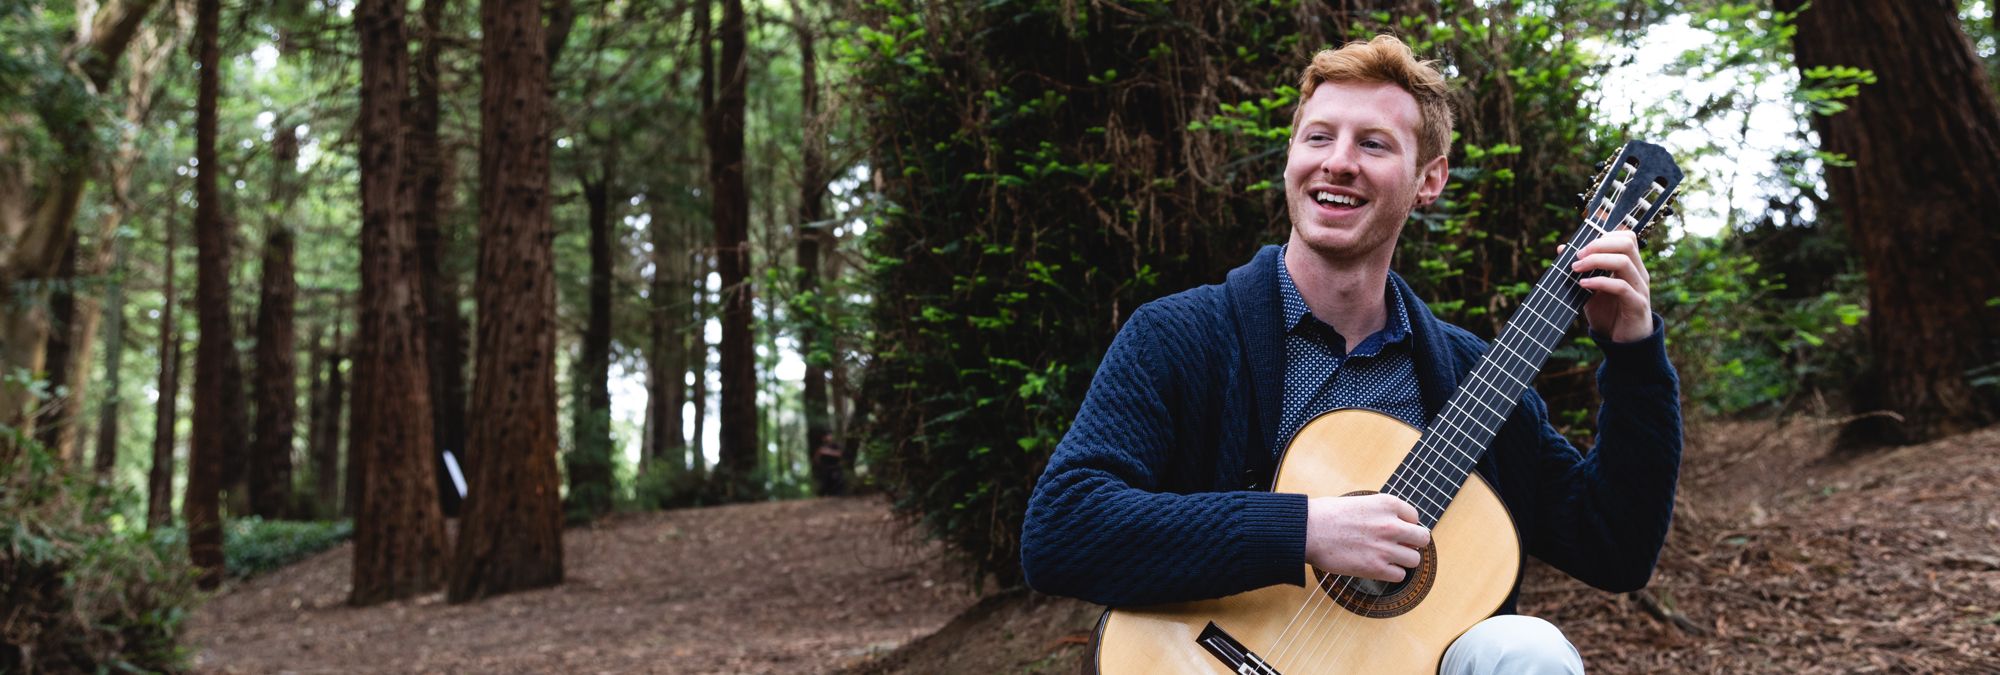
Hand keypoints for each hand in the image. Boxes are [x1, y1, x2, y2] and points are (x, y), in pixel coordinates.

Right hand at [1304, 493, 1430, 582]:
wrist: (1307, 531)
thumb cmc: (1326, 514)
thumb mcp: (1359, 501)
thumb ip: (1379, 512)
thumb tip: (1392, 523)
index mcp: (1387, 503)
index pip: (1415, 517)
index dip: (1405, 525)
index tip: (1395, 530)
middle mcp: (1391, 525)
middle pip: (1422, 539)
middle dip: (1412, 543)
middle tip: (1399, 546)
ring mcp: (1385, 547)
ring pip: (1414, 560)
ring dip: (1402, 560)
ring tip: (1386, 558)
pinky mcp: (1376, 568)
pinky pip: (1400, 576)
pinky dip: (1391, 574)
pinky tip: (1378, 568)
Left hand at [1562, 229, 1652, 342]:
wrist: (1622, 344)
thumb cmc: (1608, 314)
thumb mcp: (1590, 289)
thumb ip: (1580, 269)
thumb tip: (1562, 248)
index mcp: (1631, 266)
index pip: (1627, 237)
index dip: (1604, 235)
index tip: (1582, 247)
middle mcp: (1639, 273)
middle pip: (1627, 243)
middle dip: (1598, 245)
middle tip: (1578, 256)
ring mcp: (1640, 288)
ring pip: (1624, 261)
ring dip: (1596, 261)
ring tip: (1576, 269)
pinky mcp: (1637, 305)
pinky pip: (1621, 287)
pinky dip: (1600, 282)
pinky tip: (1583, 285)